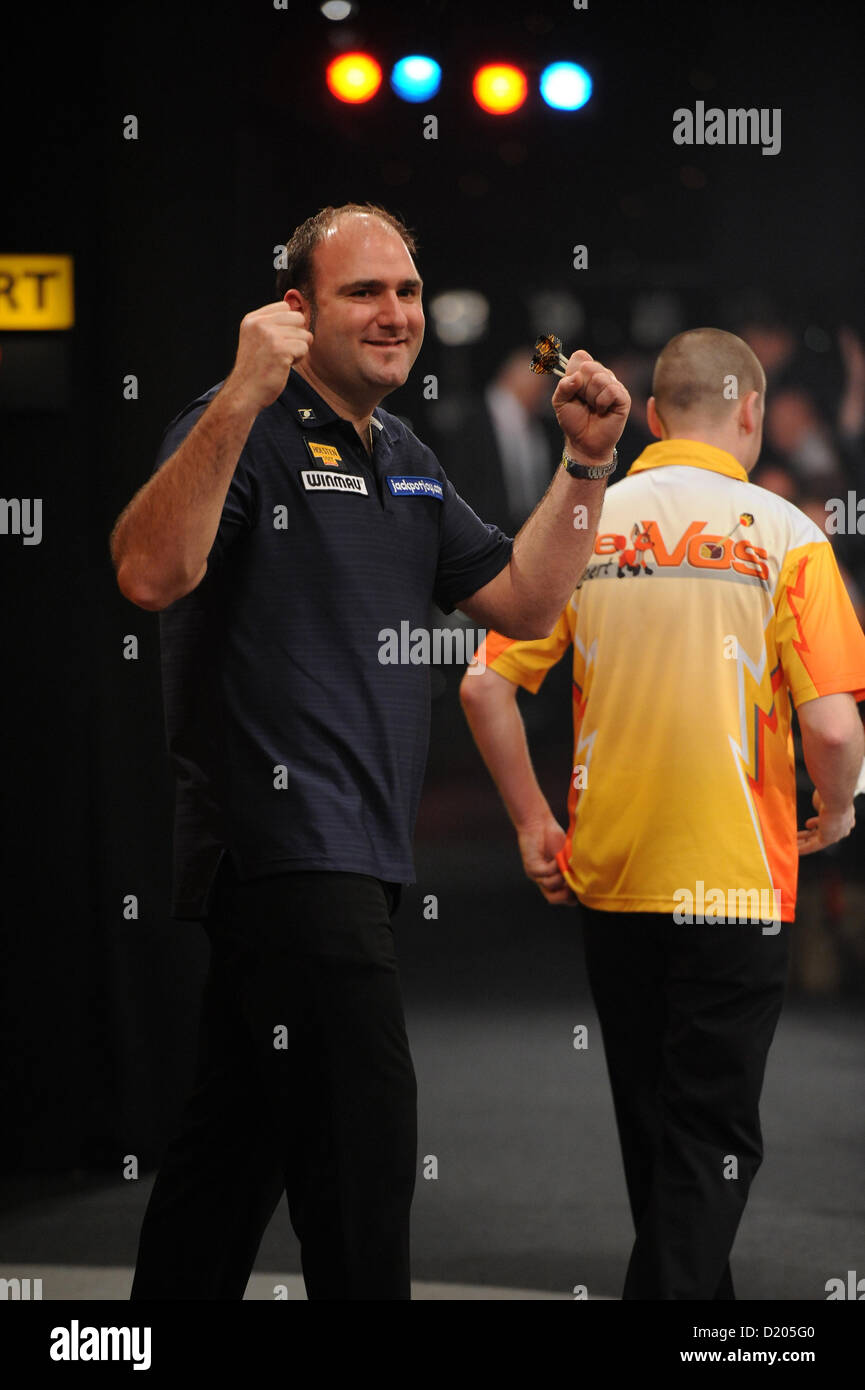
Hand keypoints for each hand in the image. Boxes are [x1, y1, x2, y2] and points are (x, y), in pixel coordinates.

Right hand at [223, 303, 313, 413]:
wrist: (244, 393)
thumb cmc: (255, 369)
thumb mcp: (257, 339)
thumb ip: (273, 324)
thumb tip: (300, 312)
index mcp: (252, 319)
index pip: (285, 306)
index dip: (288, 324)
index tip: (277, 341)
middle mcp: (260, 324)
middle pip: (298, 317)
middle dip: (296, 335)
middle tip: (282, 351)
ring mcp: (269, 336)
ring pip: (304, 334)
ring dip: (298, 349)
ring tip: (281, 360)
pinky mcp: (280, 349)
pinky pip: (304, 347)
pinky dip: (298, 358)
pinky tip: (284, 366)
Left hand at [517, 815, 577, 904]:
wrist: (538, 823)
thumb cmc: (554, 838)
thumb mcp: (569, 857)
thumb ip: (574, 869)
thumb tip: (587, 880)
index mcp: (553, 880)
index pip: (564, 899)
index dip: (574, 896)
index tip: (583, 885)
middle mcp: (543, 880)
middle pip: (553, 899)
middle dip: (567, 893)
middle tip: (574, 879)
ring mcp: (536, 876)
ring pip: (550, 886)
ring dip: (561, 874)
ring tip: (566, 861)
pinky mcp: (531, 867)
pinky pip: (545, 873)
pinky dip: (554, 866)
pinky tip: (558, 855)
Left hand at [553, 350, 630, 465]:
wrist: (584, 443)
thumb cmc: (574, 422)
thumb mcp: (560, 402)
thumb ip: (563, 386)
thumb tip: (577, 377)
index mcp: (586, 373)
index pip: (580, 356)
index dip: (573, 372)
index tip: (573, 389)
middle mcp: (601, 375)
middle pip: (589, 366)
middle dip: (581, 387)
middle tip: (584, 401)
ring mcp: (614, 385)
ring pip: (600, 378)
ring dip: (591, 397)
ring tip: (594, 408)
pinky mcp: (623, 397)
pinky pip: (611, 390)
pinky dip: (602, 402)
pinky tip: (602, 410)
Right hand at [797, 789, 854, 854]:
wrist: (836, 797)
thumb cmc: (831, 794)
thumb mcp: (825, 800)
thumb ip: (821, 807)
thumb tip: (818, 808)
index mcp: (844, 817)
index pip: (829, 825)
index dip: (816, 826)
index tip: (807, 827)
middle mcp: (842, 828)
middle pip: (821, 834)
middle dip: (808, 836)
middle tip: (797, 838)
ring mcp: (836, 835)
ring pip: (817, 841)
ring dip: (804, 843)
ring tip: (794, 845)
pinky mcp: (828, 839)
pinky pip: (814, 846)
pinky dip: (804, 848)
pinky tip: (795, 850)